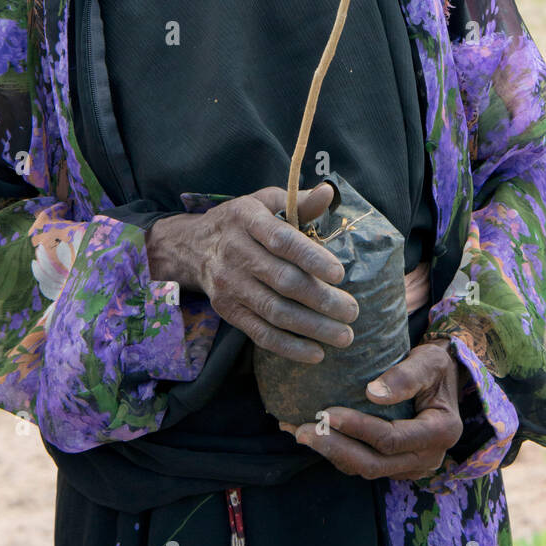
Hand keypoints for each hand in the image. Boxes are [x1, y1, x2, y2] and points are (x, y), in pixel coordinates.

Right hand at [145, 183, 357, 363]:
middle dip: (321, 299)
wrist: (193, 246)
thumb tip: (329, 192)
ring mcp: (230, 284)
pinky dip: (289, 346)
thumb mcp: (265, 201)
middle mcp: (236, 252)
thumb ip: (299, 202)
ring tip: (344, 335)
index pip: (282, 240)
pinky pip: (260, 333)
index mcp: (247, 219)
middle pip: (283, 281)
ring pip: (275, 311)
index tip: (340, 273)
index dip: (311, 257)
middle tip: (353, 311)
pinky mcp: (227, 310)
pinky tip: (316, 353)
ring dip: (312, 327)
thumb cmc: (242, 221)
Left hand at [281, 339, 463, 478]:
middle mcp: (428, 457)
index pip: (392, 439)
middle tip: (303, 431)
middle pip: (375, 464)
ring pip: (366, 470)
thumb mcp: (428, 361)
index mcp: (441, 431)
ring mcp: (411, 466)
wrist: (442, 378)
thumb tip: (372, 393)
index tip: (328, 412)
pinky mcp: (396, 466)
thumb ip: (405, 376)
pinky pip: (364, 465)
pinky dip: (337, 453)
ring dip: (332, 454)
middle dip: (336, 449)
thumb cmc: (435, 365)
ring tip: (300, 433)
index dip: (358, 428)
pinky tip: (313, 436)